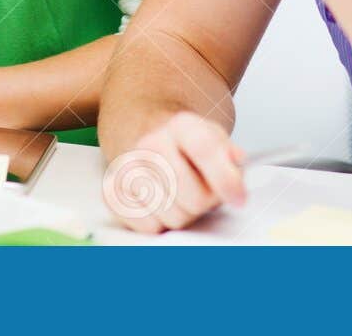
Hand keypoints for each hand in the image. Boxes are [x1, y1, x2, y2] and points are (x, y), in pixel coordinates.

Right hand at [103, 111, 247, 233]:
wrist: (150, 137)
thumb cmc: (189, 148)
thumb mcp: (217, 143)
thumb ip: (232, 156)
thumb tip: (235, 163)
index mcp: (182, 125)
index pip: (205, 150)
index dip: (225, 179)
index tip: (239, 199)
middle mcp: (151, 142)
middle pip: (191, 197)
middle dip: (204, 204)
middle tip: (203, 194)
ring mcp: (128, 165)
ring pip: (171, 216)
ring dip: (182, 215)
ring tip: (180, 197)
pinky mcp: (112, 189)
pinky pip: (147, 225)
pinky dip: (158, 223)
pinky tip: (160, 205)